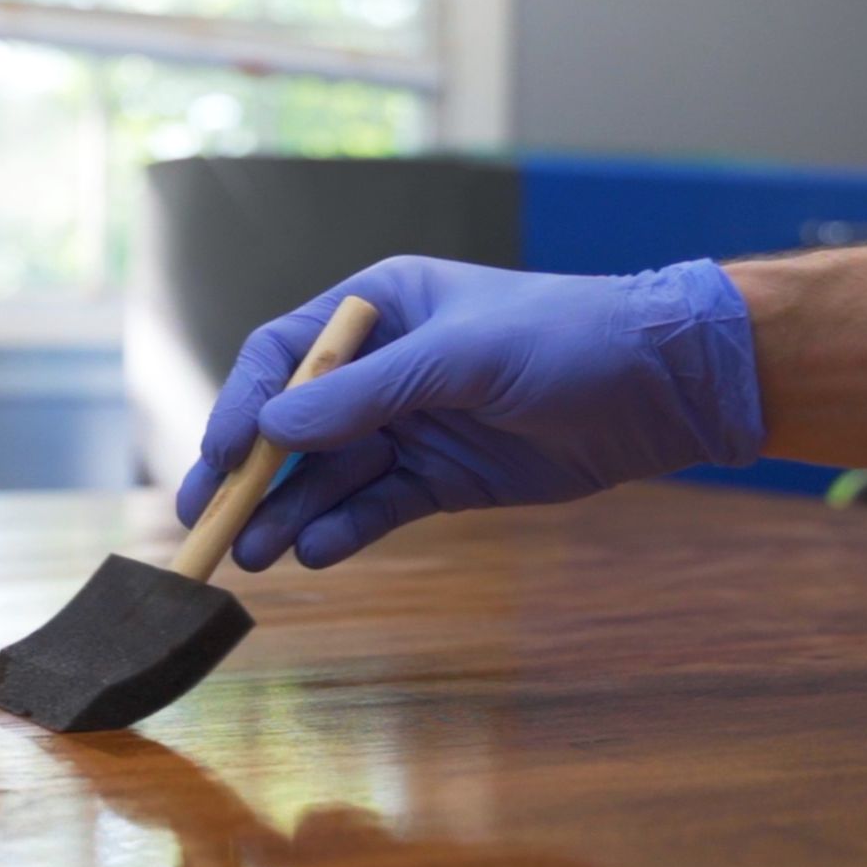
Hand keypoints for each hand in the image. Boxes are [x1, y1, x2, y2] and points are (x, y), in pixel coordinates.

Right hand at [178, 256, 763, 569]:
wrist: (662, 387)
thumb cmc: (566, 338)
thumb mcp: (463, 356)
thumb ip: (367, 394)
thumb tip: (274, 428)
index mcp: (377, 310)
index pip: (283, 356)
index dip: (245, 405)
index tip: (223, 456)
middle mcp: (381, 369)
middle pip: (292, 425)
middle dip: (246, 474)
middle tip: (203, 521)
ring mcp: (409, 427)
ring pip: (327, 476)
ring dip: (286, 513)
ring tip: (253, 555)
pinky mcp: (439, 479)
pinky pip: (374, 509)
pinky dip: (342, 531)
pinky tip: (314, 553)